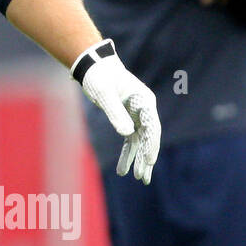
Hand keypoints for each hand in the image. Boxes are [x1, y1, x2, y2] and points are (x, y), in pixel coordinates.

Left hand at [72, 41, 160, 183]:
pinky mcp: (126, 119)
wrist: (93, 67)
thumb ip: (115, 113)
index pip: (152, 126)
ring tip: (139, 178)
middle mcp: (144, 109)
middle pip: (149, 137)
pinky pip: (129, 139)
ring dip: (138, 159)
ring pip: (140, 141)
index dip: (151, 144)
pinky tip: (123, 169)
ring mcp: (136, 115)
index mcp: (143, 100)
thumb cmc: (99, 76)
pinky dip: (126, 153)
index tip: (149, 160)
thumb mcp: (104, 94)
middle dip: (146, 157)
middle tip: (144, 177)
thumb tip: (127, 134)